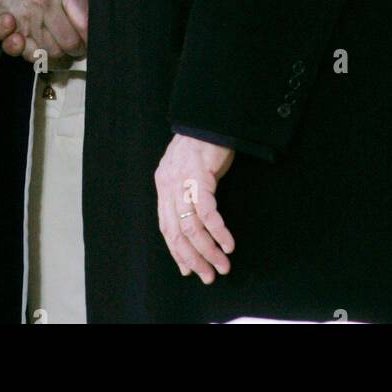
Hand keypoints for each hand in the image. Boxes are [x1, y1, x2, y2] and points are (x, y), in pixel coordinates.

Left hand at [154, 134, 235, 283]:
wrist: (211, 116)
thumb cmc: (204, 142)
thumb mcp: (188, 169)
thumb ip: (186, 193)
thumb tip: (193, 224)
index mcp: (164, 184)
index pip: (166, 227)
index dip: (177, 251)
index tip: (190, 269)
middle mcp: (168, 184)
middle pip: (177, 233)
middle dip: (193, 258)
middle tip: (209, 276)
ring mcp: (182, 181)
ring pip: (191, 227)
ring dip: (208, 251)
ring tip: (223, 265)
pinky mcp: (199, 176)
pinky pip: (207, 212)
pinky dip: (218, 232)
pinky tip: (228, 244)